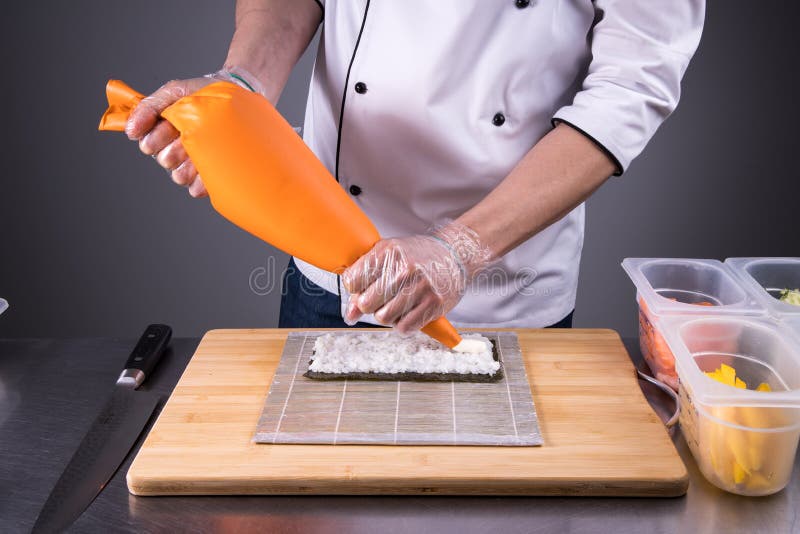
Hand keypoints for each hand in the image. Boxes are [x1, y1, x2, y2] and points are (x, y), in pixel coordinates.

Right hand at [125, 77, 214, 196]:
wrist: (241, 97)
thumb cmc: (206, 93)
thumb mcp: (175, 92)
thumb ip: (149, 106)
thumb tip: (130, 130)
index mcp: (163, 134)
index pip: (147, 145)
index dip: (155, 137)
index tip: (166, 124)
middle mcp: (176, 151)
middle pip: (163, 160)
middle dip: (175, 146)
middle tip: (188, 134)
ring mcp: (193, 166)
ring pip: (179, 176)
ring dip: (189, 162)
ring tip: (204, 146)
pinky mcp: (210, 178)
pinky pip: (196, 189)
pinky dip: (201, 180)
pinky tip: (211, 164)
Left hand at [342, 222, 493, 332]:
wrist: (454, 255)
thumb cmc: (417, 256)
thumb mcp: (388, 256)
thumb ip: (364, 281)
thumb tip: (349, 316)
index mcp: (388, 251)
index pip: (352, 281)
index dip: (356, 288)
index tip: (367, 286)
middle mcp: (404, 268)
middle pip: (365, 303)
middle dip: (370, 304)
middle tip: (383, 297)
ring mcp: (420, 286)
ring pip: (383, 318)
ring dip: (387, 315)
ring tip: (398, 303)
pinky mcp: (433, 303)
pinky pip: (404, 327)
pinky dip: (402, 324)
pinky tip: (409, 311)